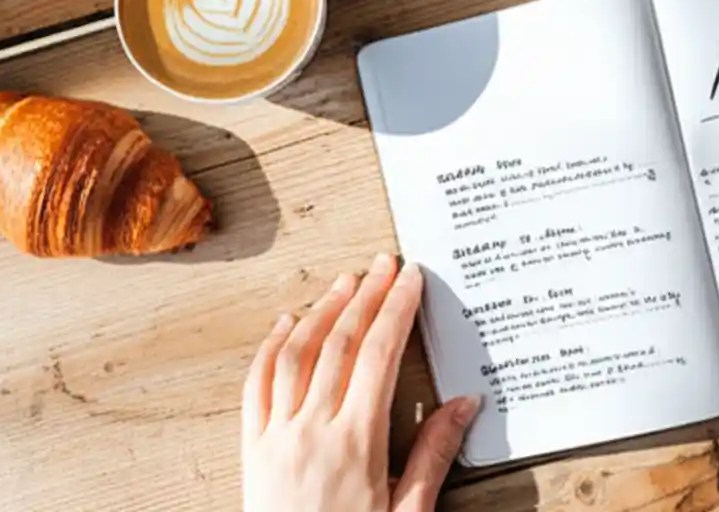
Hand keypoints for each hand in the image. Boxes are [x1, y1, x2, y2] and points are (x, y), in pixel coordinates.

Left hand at [242, 255, 478, 511]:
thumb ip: (434, 455)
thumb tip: (465, 404)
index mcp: (355, 444)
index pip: (378, 357)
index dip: (396, 310)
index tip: (411, 279)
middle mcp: (311, 431)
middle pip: (339, 344)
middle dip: (365, 296)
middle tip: (384, 264)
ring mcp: (276, 437)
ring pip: (295, 355)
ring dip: (322, 311)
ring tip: (345, 282)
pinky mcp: (253, 448)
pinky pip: (257, 384)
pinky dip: (272, 347)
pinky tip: (288, 324)